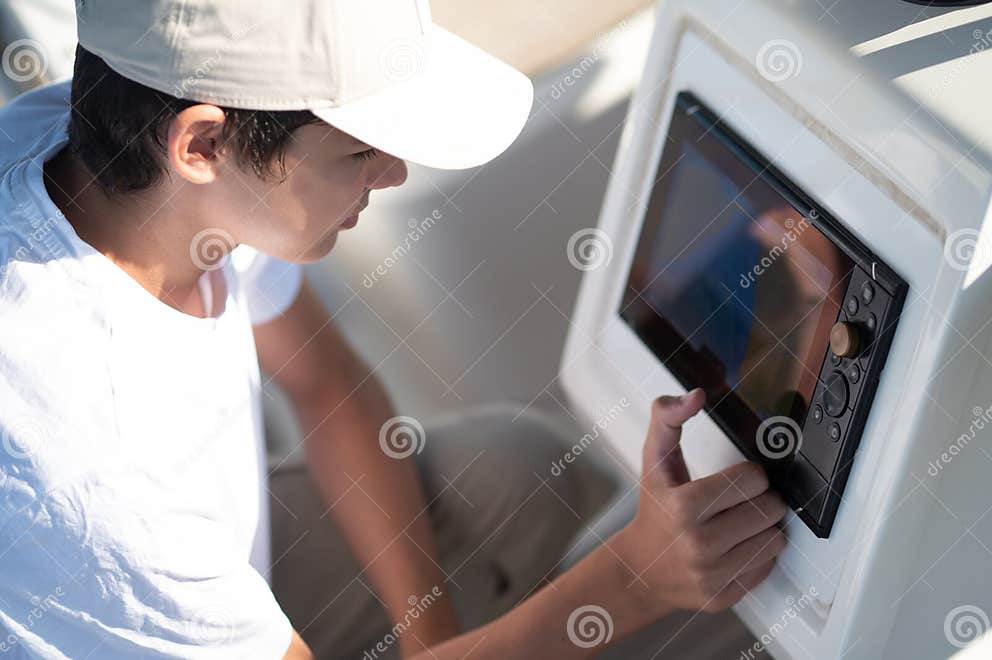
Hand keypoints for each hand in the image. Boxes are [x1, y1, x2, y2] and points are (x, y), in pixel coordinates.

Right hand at [617, 388, 787, 615]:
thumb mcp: (654, 459)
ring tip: (738, 523)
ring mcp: (713, 574)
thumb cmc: (654, 509)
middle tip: (738, 501)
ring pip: (775, 539)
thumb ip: (668, 418)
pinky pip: (768, 566)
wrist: (640, 568)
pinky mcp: (724, 595)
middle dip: (759, 500)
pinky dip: (758, 554)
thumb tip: (695, 394)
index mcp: (685, 506)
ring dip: (762, 527)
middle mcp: (699, 543)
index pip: (753, 480)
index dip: (748, 475)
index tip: (734, 480)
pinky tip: (736, 546)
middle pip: (770, 509)